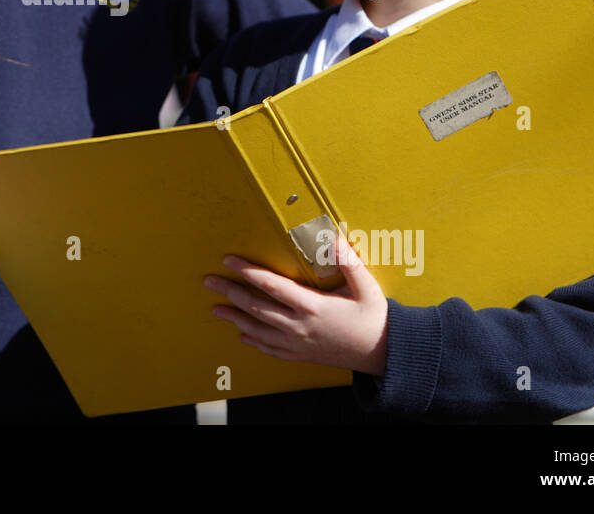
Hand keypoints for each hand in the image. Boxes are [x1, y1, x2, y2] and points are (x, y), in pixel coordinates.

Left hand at [203, 235, 388, 375]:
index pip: (271, 285)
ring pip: (258, 330)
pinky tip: (241, 334)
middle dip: (230, 293)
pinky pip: (270, 349)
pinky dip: (252, 341)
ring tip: (215, 309)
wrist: (383, 354)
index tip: (229, 260)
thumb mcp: (366, 286)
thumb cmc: (374, 318)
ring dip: (234, 318)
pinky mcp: (301, 355)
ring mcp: (298, 344)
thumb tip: (331, 237)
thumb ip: (348, 261)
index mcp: (312, 306)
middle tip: (209, 281)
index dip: (248, 271)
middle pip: (256, 307)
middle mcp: (299, 326)